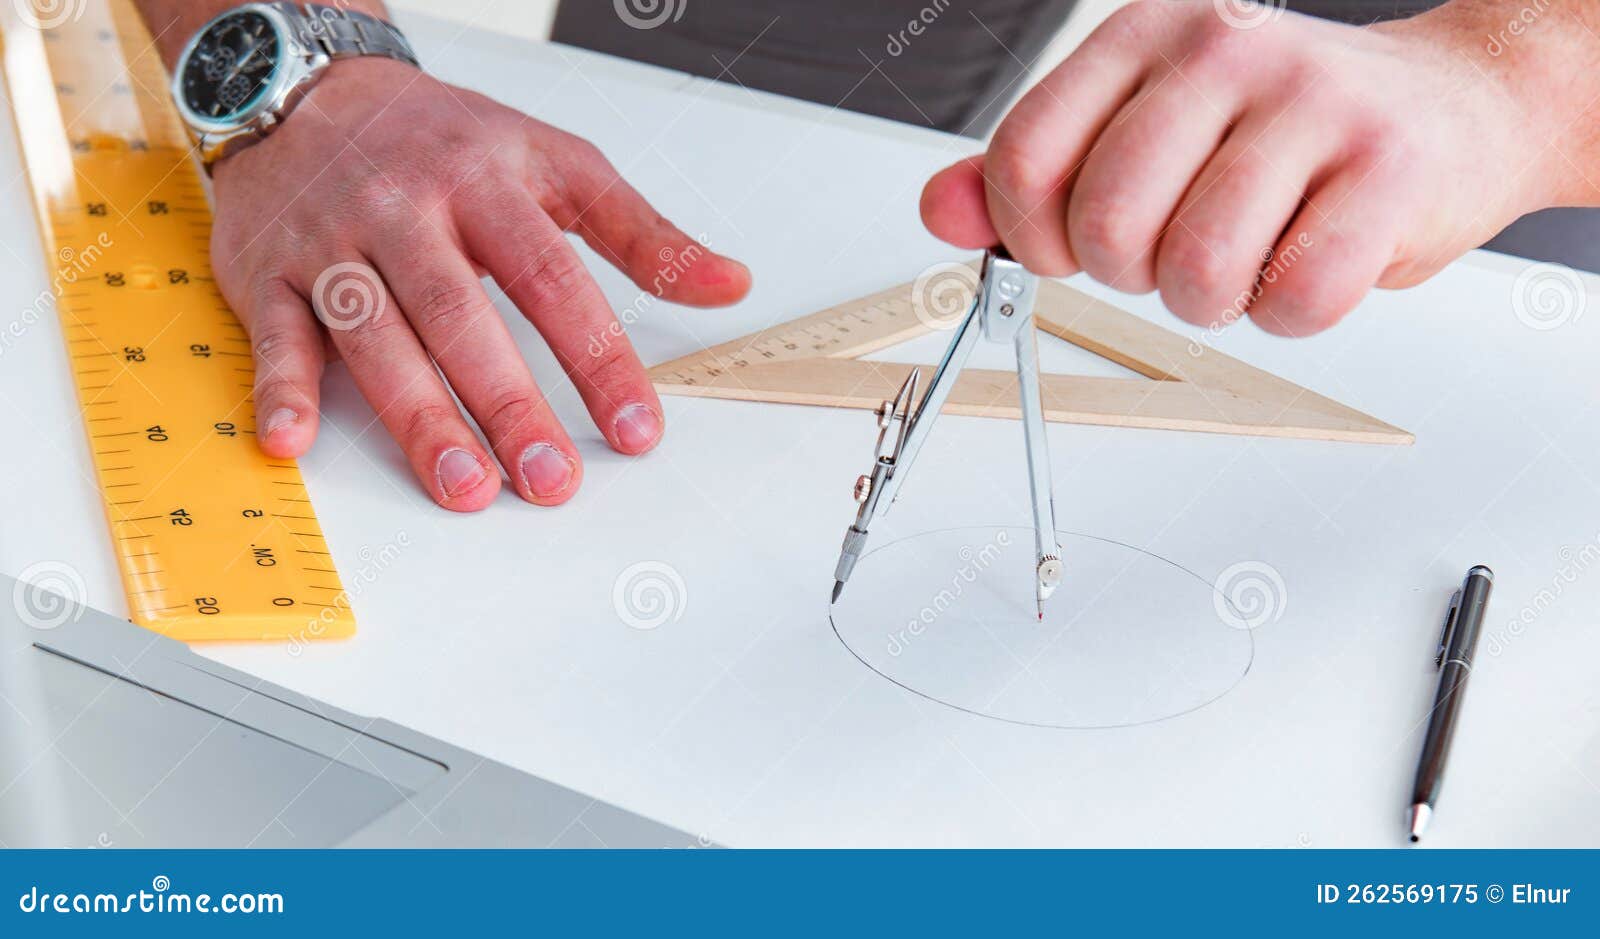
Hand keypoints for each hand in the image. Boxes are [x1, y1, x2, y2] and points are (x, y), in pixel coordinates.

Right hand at [211, 58, 750, 509]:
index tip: (635, 426)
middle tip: (550, 479)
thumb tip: (729, 284)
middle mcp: (405, 211)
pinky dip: (281, 386)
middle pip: (460, 315)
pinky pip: (275, 333)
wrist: (310, 87)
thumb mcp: (554, 163)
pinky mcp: (266, 270)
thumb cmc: (442, 139)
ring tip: (465, 488)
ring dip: (418, 416)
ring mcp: (332, 243)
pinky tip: (294, 441)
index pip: (551, 278)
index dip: (597, 356)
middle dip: (508, 403)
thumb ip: (641, 232)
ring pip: (376, 335)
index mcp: (483, 184)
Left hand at [920, 0, 1585, 335]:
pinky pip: (1295, 299)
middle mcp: (1221, 51)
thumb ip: (1034, 172)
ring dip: (1215, 301)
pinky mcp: (1388, 169)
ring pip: (1198, 271)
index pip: (1026, 159)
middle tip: (1179, 249)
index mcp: (1142, 36)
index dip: (1038, 237)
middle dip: (1134, 275)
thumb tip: (941, 210)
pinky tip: (1308, 262)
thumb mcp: (1141, 128)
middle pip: (1108, 227)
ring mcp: (1311, 103)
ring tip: (1249, 255)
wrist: (1452, 106)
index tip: (1076, 246)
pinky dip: (1292, 313)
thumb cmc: (1283, 132)